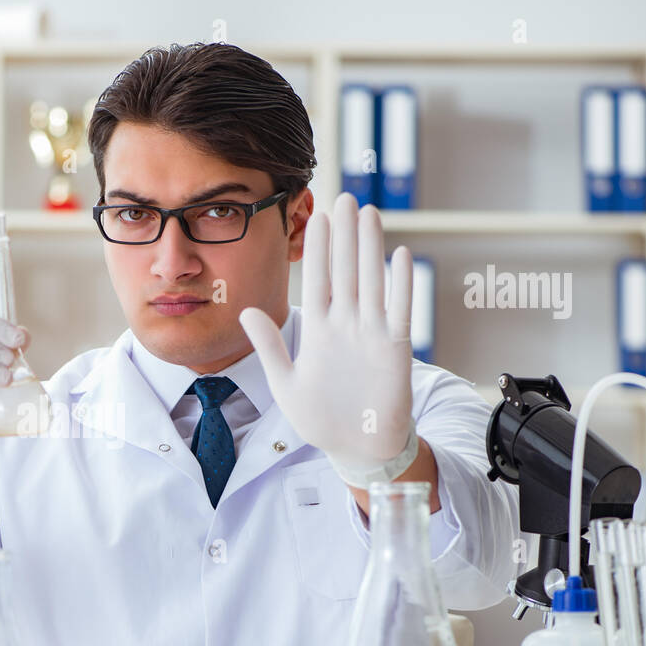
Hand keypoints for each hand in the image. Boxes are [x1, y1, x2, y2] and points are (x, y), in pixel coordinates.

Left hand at [240, 193, 414, 471]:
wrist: (354, 448)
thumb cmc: (321, 418)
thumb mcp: (285, 382)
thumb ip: (268, 345)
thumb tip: (245, 310)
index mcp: (319, 330)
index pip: (318, 280)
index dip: (317, 249)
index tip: (315, 217)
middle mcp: (347, 325)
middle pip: (345, 270)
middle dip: (345, 235)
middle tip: (345, 196)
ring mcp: (372, 334)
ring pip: (371, 281)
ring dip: (370, 248)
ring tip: (369, 213)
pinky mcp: (394, 350)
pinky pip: (399, 311)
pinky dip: (400, 285)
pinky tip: (399, 256)